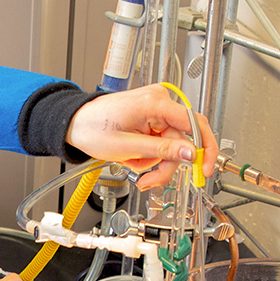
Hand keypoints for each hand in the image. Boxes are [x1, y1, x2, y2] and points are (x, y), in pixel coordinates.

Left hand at [65, 83, 218, 189]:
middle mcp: (160, 100)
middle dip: (165, 164)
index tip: (203, 170)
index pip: (195, 124)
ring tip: (132, 163)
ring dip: (153, 161)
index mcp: (155, 102)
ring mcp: (156, 108)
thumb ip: (162, 150)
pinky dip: (149, 154)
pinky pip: (161, 141)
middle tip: (150, 179)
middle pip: (181, 141)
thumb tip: (190, 153)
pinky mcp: (152, 117)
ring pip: (171, 145)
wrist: (76, 123)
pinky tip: (134, 156)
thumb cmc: (92, 128)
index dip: (203, 149)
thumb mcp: (127, 147)